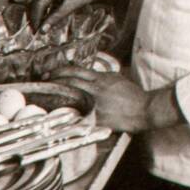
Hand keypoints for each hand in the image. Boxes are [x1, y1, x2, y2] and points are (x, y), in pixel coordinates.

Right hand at [28, 0, 104, 31]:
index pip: (37, 4)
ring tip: (41, 27)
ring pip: (33, 1)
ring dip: (36, 14)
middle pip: (31, 2)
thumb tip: (42, 31)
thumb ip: (55, 18)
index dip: (35, 19)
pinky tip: (46, 19)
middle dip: (32, 17)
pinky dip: (41, 9)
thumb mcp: (70, 7)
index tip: (36, 32)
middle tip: (36, 32)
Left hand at [55, 66, 181, 132]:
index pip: (76, 72)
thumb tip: (91, 76)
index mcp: (101, 79)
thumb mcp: (118, 79)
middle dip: (55, 81)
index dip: (61, 71)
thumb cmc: (134, 94)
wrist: (144, 109)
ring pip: (71, 97)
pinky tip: (60, 115)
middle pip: (70, 83)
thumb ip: (103, 77)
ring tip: (48, 96)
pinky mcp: (97, 118)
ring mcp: (95, 104)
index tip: (52, 72)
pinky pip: (79, 115)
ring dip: (58, 96)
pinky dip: (69, 114)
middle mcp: (96, 90)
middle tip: (45, 81)